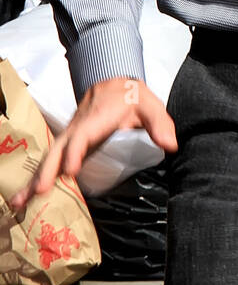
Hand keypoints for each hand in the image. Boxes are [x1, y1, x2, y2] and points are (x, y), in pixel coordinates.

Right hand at [7, 76, 176, 212]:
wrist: (112, 81)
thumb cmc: (130, 95)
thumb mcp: (150, 105)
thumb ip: (159, 124)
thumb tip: (170, 145)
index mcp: (96, 120)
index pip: (83, 137)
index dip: (76, 152)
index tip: (71, 170)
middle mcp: (78, 130)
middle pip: (58, 150)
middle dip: (47, 170)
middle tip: (38, 191)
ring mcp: (70, 138)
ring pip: (49, 158)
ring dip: (33, 179)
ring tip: (19, 203)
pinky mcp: (68, 146)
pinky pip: (50, 162)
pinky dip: (35, 179)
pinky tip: (24, 199)